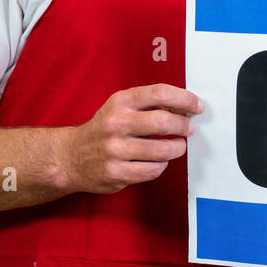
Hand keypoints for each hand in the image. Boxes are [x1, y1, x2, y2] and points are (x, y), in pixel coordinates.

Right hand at [62, 84, 202, 193]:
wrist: (70, 156)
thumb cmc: (103, 129)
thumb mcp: (120, 107)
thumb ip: (148, 104)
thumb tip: (185, 107)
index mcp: (120, 102)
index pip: (159, 93)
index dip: (184, 98)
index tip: (196, 106)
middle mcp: (116, 124)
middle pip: (164, 122)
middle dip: (184, 126)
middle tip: (188, 129)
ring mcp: (115, 150)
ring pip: (162, 150)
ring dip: (177, 148)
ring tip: (177, 146)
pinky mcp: (116, 173)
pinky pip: (153, 170)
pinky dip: (162, 165)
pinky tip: (158, 161)